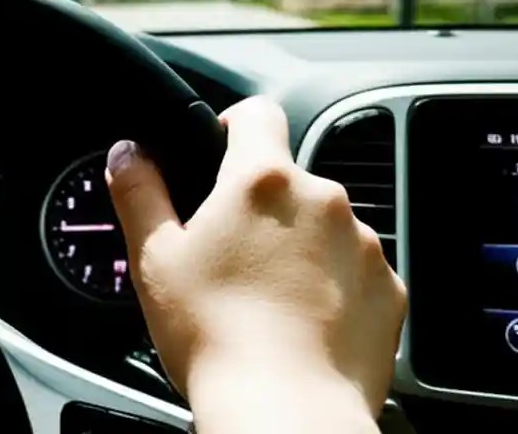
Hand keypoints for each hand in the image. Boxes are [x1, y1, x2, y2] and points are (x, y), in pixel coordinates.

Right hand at [107, 97, 405, 433]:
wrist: (286, 409)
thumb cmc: (216, 335)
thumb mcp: (154, 257)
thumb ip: (138, 192)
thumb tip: (128, 153)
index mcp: (260, 180)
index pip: (256, 112)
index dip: (232, 125)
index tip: (218, 151)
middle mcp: (322, 200)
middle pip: (287, 179)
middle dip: (260, 206)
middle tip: (228, 253)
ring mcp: (364, 244)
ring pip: (324, 226)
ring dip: (299, 246)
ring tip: (265, 296)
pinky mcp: (390, 289)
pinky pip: (357, 271)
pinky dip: (332, 286)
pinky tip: (300, 320)